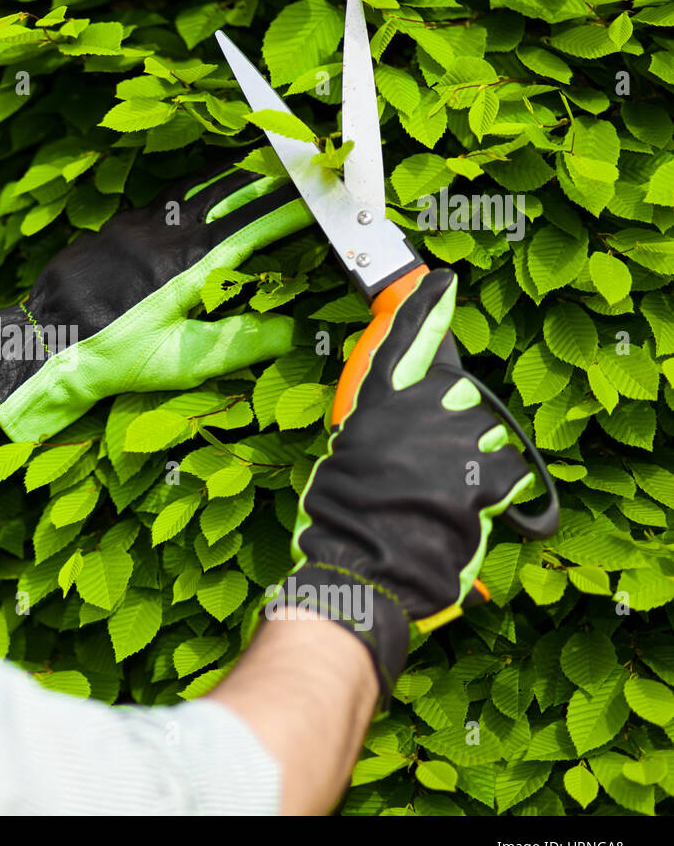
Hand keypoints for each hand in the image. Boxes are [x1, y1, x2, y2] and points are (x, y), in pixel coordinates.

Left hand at [0, 162, 314, 442]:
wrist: (44, 342)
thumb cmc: (111, 357)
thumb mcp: (180, 361)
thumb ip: (239, 344)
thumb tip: (292, 332)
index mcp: (190, 261)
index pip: (258, 222)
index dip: (297, 209)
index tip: (327, 199)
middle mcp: (168, 230)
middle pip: (232, 189)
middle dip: (273, 178)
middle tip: (306, 169)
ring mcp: (140, 222)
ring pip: (200, 186)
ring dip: (237, 177)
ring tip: (267, 168)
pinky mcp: (119, 227)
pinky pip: (170, 198)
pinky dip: (201, 191)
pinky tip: (208, 195)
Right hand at [268, 268, 534, 705]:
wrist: (367, 564)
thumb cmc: (340, 517)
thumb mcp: (344, 457)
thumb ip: (378, 432)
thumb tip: (399, 433)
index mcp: (380, 399)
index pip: (406, 339)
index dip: (425, 307)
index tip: (442, 281)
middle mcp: (422, 408)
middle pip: (460, 396)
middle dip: (451, 426)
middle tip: (420, 467)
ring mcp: (460, 439)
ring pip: (486, 437)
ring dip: (471, 463)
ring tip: (436, 497)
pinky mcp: (490, 475)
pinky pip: (506, 474)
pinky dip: (491, 493)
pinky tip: (461, 511)